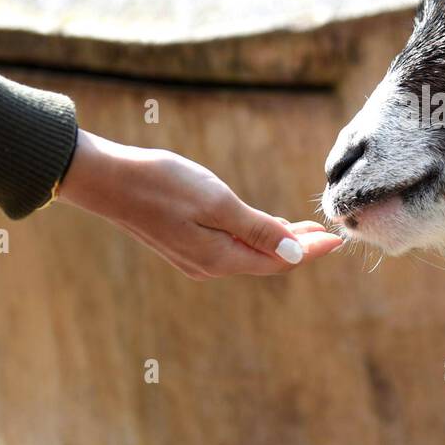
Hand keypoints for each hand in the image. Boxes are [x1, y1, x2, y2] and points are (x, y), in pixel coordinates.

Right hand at [56, 129, 341, 278]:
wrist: (106, 179)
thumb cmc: (162, 184)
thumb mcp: (217, 202)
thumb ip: (258, 229)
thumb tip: (296, 254)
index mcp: (220, 257)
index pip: (279, 261)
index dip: (311, 250)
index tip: (339, 240)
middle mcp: (209, 265)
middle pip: (266, 262)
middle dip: (299, 248)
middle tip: (329, 234)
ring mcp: (194, 258)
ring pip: (248, 255)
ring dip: (278, 242)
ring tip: (305, 230)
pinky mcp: (183, 245)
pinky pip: (230, 248)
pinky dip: (254, 238)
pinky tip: (264, 225)